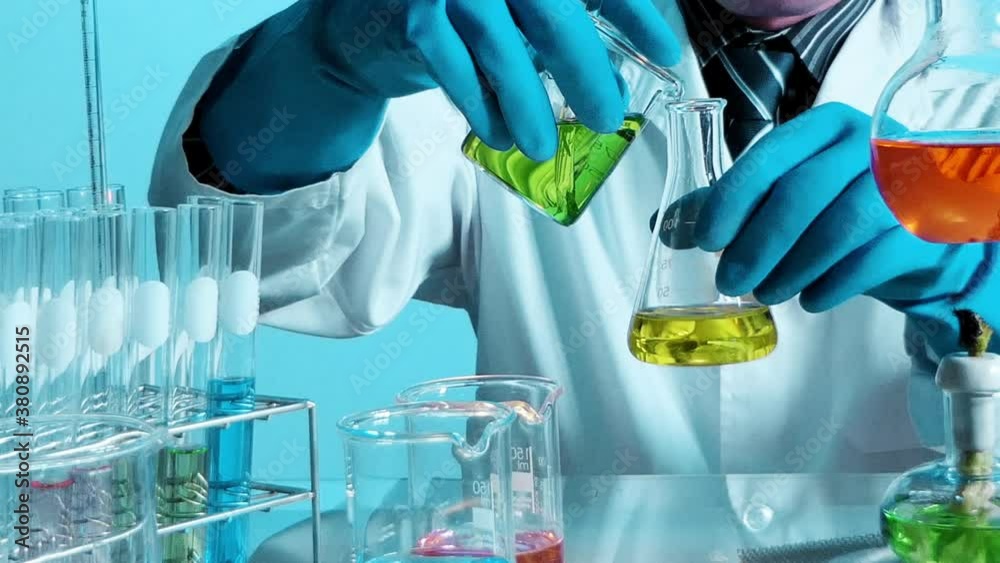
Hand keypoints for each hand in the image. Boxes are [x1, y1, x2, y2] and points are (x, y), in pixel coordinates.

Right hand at [313, 0, 679, 159]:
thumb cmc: (458, 9)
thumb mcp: (515, 8)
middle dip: (586, 71)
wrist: (366, 18)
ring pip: (504, 49)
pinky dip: (483, 108)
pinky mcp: (416, 19)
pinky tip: (500, 133)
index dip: (633, 13)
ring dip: (530, 104)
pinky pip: (458, 72)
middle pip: (552, 16)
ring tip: (544, 145)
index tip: (665, 51)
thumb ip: (561, 23)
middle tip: (607, 117)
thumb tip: (614, 74)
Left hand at [693, 103, 993, 337]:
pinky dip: (833, 285)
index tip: (705, 239)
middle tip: (729, 280)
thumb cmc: (835, 204)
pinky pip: (872, 259)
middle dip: (758, 244)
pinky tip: (809, 301)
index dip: (732, 198)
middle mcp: (864, 144)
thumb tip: (666, 229)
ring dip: (793, 268)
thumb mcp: (783, 192)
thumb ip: (729, 204)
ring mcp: (901, 182)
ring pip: (839, 227)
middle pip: (802, 193)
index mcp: (822, 127)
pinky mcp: (923, 225)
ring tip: (766, 295)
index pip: (769, 155)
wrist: (910, 228)